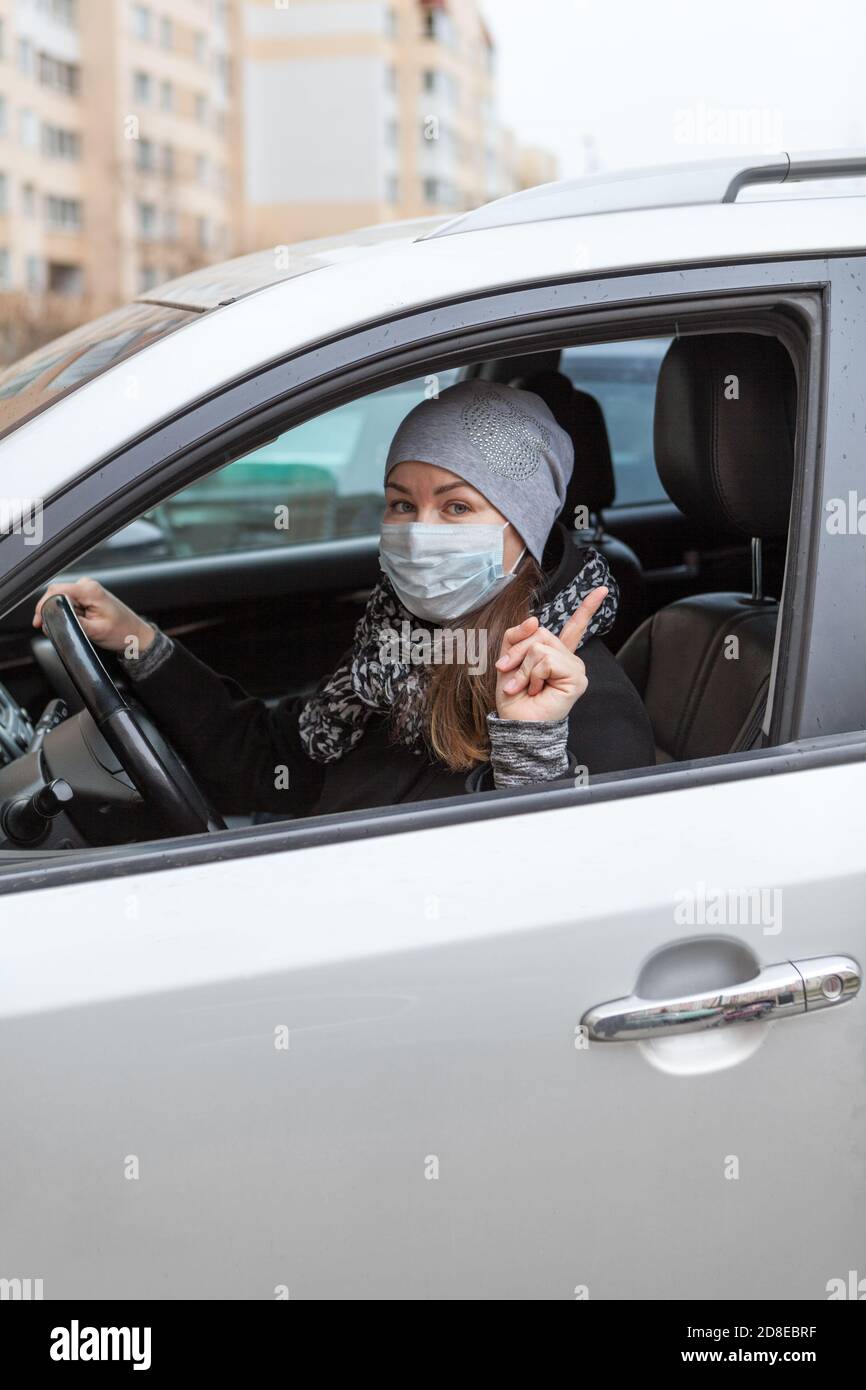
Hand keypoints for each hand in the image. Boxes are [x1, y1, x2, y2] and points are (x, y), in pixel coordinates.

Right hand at [33, 578, 154, 655]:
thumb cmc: (122, 632)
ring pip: (61, 598)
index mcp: (90, 590)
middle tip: (47, 627)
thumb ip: (73, 622)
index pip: (56, 590)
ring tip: (69, 627)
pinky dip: (66, 613)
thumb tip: (55, 619)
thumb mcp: (95, 631)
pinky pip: (69, 602)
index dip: (43, 605)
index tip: (39, 620)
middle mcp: (88, 586)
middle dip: (48, 610)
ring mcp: (88, 590)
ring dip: (58, 613)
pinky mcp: (88, 597)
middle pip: (56, 593)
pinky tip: (72, 623)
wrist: (136, 635)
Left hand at [494, 586, 608, 722]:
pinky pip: (546, 660)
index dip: (587, 607)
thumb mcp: (508, 659)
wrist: (516, 722)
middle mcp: (569, 659)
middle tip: (511, 674)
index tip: (602, 590)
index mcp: (556, 654)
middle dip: (518, 652)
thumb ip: (517, 636)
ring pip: (541, 647)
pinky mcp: (577, 678)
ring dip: (523, 668)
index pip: (574, 627)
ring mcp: (575, 668)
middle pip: (541, 633)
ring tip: (524, 686)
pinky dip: (533, 675)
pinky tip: (537, 690)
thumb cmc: (514, 697)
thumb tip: (535, 620)